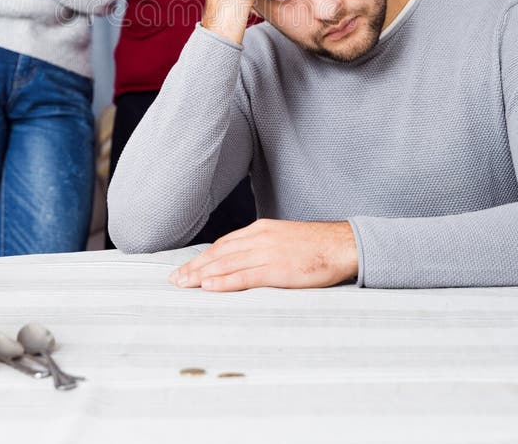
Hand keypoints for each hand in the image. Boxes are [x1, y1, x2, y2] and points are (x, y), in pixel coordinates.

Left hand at [169, 219, 358, 291]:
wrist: (342, 245)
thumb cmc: (315, 245)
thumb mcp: (283, 237)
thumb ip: (262, 245)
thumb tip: (244, 258)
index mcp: (261, 229)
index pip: (223, 244)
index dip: (202, 257)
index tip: (187, 268)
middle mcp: (259, 238)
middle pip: (219, 254)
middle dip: (195, 267)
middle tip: (175, 280)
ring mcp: (267, 253)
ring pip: (226, 264)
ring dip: (202, 275)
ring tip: (184, 285)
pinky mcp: (277, 270)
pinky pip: (244, 277)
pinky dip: (224, 283)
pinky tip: (209, 288)